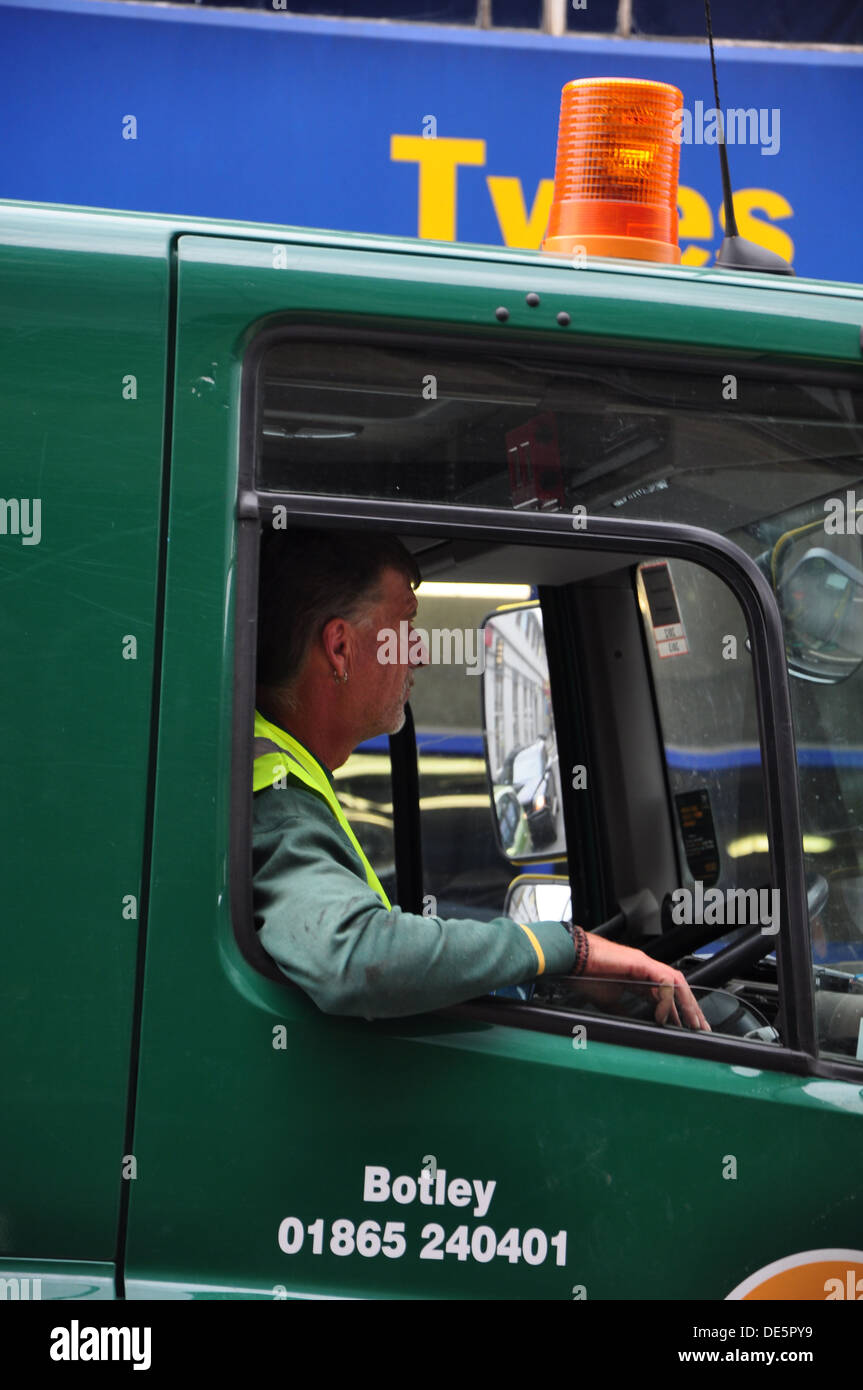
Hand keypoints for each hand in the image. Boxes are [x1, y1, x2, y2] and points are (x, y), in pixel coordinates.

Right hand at [575, 930, 710, 1031]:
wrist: (574, 959)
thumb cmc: (586, 975)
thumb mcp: (608, 1000)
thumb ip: (622, 1010)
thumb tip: (630, 1024)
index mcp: (640, 976)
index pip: (667, 993)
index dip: (678, 1010)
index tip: (685, 1026)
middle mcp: (647, 968)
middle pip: (678, 987)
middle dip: (690, 1008)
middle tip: (700, 1027)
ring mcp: (646, 964)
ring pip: (677, 982)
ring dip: (687, 1003)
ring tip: (693, 1023)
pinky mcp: (642, 963)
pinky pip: (664, 982)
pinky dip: (667, 1000)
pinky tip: (663, 1015)